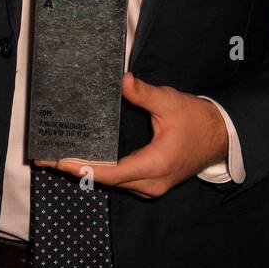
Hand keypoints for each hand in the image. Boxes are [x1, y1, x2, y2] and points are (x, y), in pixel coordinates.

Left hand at [33, 72, 228, 197]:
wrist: (221, 137)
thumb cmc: (197, 120)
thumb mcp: (169, 102)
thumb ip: (143, 94)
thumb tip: (121, 81)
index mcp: (155, 164)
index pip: (111, 172)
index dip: (83, 168)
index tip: (59, 162)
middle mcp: (151, 183)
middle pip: (107, 181)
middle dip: (77, 170)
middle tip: (47, 158)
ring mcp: (152, 187)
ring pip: (113, 183)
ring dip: (89, 172)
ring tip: (60, 159)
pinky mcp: (152, 184)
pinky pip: (122, 182)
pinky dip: (103, 172)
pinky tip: (87, 161)